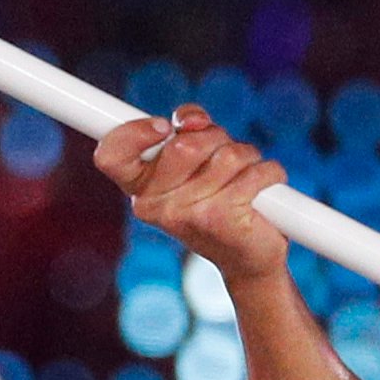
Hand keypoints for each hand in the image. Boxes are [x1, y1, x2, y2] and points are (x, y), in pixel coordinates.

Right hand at [93, 108, 291, 283]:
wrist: (247, 258)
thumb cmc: (219, 198)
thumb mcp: (197, 159)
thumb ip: (187, 128)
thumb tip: (192, 120)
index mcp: (140, 188)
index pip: (110, 155)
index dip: (132, 132)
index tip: (163, 127)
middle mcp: (155, 205)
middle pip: (185, 144)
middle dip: (217, 138)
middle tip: (223, 159)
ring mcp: (186, 214)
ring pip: (228, 155)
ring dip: (248, 157)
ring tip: (244, 178)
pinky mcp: (221, 219)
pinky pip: (255, 172)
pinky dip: (270, 173)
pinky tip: (263, 191)